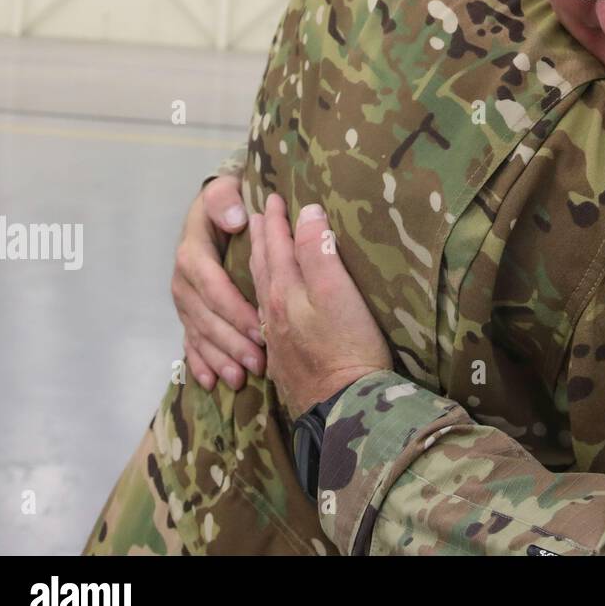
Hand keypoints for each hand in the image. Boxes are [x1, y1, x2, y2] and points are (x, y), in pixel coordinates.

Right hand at [171, 174, 264, 391]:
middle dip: (231, 342)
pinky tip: (212, 382)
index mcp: (193, 254)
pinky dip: (199, 363)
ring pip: (199, 334)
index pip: (214, 287)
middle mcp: (183, 280)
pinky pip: (189, 341)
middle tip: (259, 363)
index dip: (237, 310)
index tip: (263, 326)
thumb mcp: (224, 191)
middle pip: (206, 318)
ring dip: (219, 358)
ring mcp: (183, 299)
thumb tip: (236, 218)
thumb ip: (225, 200)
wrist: (215, 207)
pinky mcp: (187, 312)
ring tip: (240, 379)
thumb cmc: (228, 200)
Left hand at [248, 193, 391, 418]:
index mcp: (284, 291)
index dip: (275, 220)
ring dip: (257, 267)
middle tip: (257, 214)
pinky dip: (260, 299)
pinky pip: (262, 317)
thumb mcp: (336, 291)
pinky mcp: (285, 360)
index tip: (271, 196)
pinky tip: (266, 307)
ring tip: (258, 252)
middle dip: (260, 238)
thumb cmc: (347, 346)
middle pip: (262, 267)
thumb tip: (307, 212)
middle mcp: (273, 312)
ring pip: (259, 293)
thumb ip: (319, 251)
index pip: (277, 246)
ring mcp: (277, 338)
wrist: (342, 409)